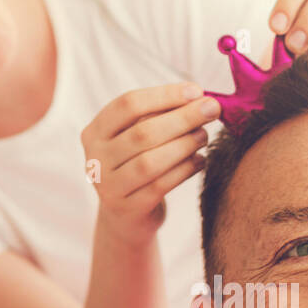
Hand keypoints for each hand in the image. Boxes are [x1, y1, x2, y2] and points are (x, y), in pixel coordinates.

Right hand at [80, 83, 219, 244]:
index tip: (196, 91)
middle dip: (182, 118)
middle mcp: (95, 158)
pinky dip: (184, 170)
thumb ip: (159, 116)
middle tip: (212, 109)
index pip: (128, 104)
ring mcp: (108, 186)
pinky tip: (200, 160)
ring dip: (184, 145)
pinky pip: (160, 186)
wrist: (126, 216)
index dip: (164, 95)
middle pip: (142, 132)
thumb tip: (199, 98)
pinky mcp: (128, 209)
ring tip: (204, 136)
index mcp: (95, 132)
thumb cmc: (136, 165)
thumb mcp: (137, 138)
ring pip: (150, 161)